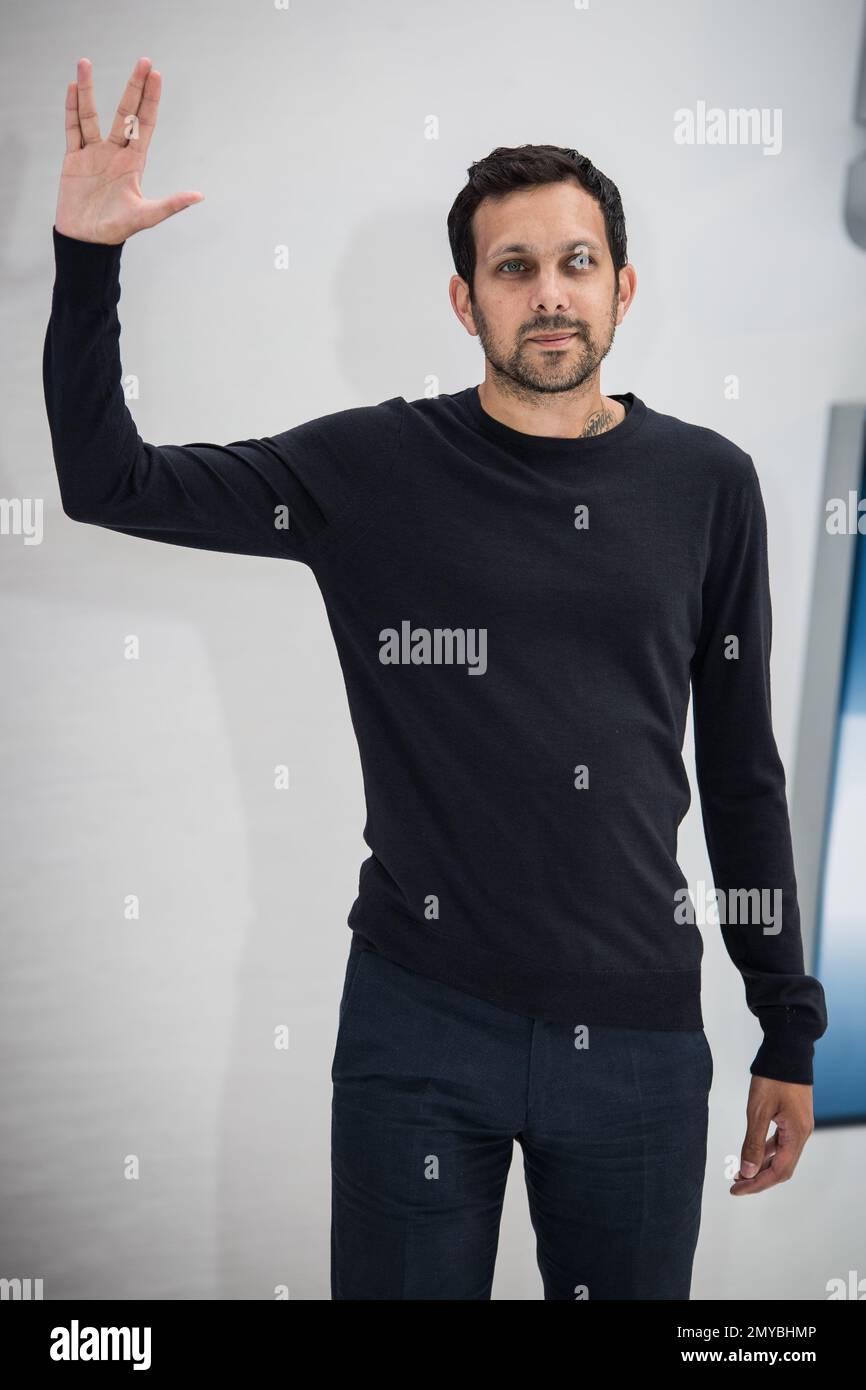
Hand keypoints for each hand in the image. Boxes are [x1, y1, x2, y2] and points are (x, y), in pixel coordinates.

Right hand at [54, 56, 203, 244]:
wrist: (87, 242)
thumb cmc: (117, 230)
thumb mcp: (147, 215)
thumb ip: (172, 204)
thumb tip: (200, 196)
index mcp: (134, 162)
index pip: (144, 124)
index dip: (150, 100)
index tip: (156, 75)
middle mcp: (115, 153)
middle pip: (124, 112)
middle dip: (134, 87)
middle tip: (143, 61)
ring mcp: (93, 153)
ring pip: (91, 114)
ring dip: (89, 89)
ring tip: (86, 62)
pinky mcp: (73, 159)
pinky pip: (72, 129)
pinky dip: (71, 109)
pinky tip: (73, 88)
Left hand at [730, 1073, 814, 1194]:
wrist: (787, 1050)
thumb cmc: (773, 1078)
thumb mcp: (758, 1111)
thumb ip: (753, 1142)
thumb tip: (747, 1171)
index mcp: (797, 1135)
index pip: (779, 1171)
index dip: (757, 1183)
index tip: (737, 1188)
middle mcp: (801, 1133)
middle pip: (782, 1167)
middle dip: (759, 1178)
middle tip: (736, 1184)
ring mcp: (798, 1126)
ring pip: (781, 1155)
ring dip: (761, 1165)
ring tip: (740, 1172)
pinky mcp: (793, 1117)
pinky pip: (780, 1142)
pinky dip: (766, 1150)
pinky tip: (752, 1153)